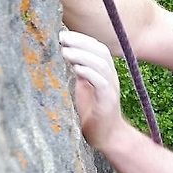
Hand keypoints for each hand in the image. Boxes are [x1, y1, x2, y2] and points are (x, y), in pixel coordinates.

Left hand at [59, 28, 122, 149]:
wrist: (106, 137)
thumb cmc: (91, 113)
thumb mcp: (82, 88)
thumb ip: (77, 71)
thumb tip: (61, 53)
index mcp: (104, 73)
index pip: (98, 48)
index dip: (82, 39)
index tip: (62, 34)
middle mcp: (110, 78)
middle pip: (100, 52)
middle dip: (81, 42)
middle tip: (61, 38)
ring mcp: (111, 89)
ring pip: (101, 65)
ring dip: (82, 55)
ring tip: (65, 51)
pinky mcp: (108, 102)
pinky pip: (101, 83)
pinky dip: (89, 73)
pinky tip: (76, 69)